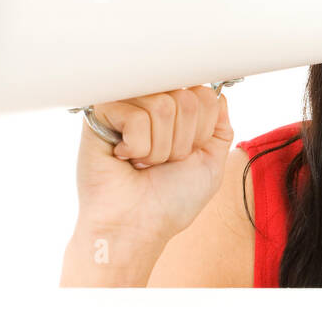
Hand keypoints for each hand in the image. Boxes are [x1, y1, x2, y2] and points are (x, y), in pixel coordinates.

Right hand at [74, 86, 234, 245]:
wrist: (134, 226)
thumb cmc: (169, 201)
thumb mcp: (211, 164)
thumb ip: (220, 127)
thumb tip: (217, 94)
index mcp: (178, 112)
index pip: (206, 95)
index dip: (202, 131)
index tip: (185, 154)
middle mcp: (153, 102)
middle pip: (187, 98)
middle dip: (181, 142)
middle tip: (159, 162)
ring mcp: (127, 104)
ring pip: (162, 105)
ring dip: (158, 148)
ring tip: (141, 162)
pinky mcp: (101, 111)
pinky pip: (136, 117)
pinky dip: (136, 146)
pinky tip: (123, 157)